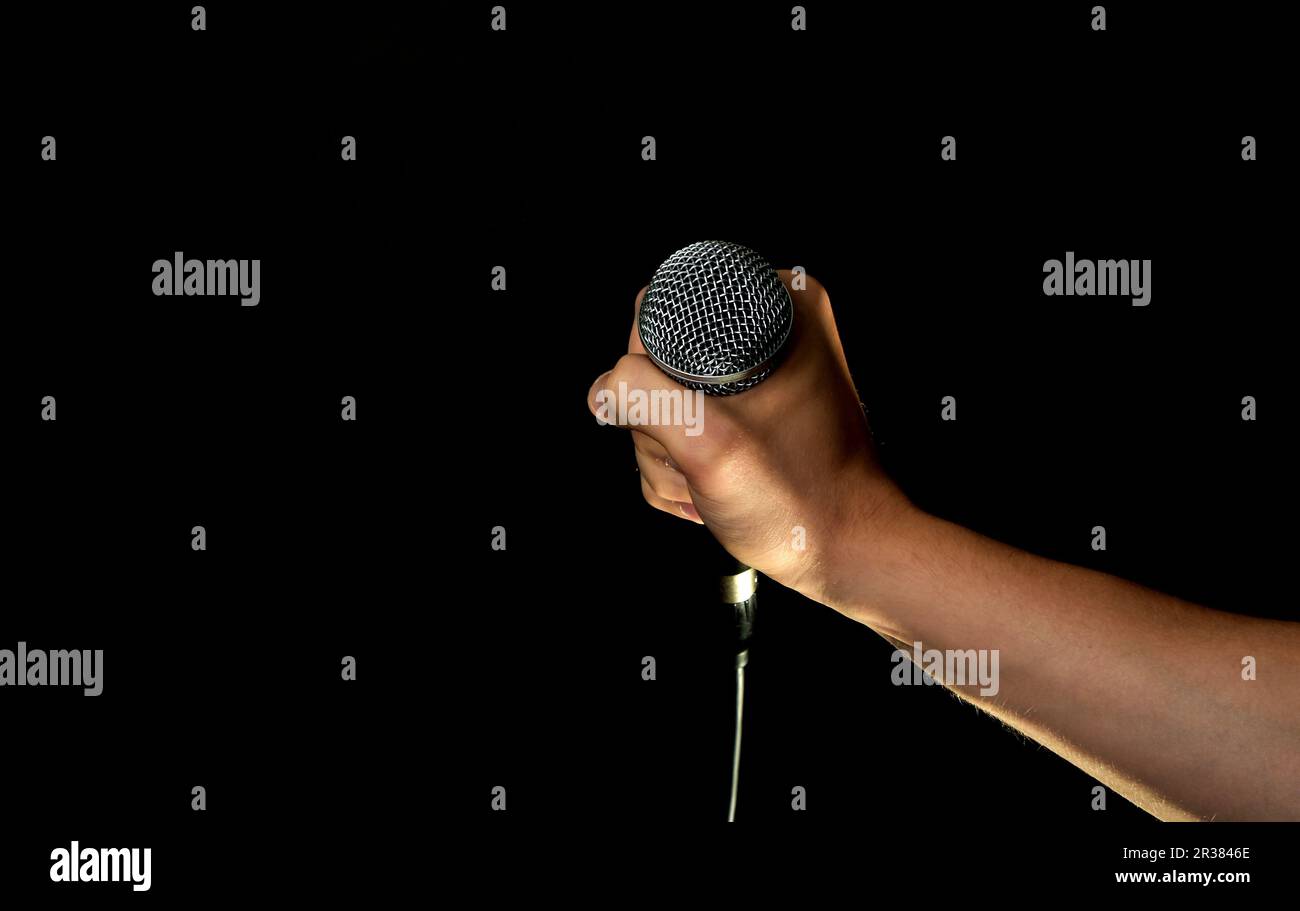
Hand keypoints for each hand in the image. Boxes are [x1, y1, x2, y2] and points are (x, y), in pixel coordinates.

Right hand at [587, 270, 910, 602]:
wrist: (843, 550)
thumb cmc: (801, 501)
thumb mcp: (712, 446)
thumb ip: (647, 402)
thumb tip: (605, 388)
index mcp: (781, 309)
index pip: (663, 308)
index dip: (646, 368)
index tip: (678, 416)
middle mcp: (776, 328)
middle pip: (657, 357)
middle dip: (659, 421)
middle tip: (698, 457)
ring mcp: (760, 372)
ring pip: (665, 396)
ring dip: (667, 449)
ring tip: (706, 478)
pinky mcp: (751, 407)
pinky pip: (684, 420)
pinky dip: (683, 459)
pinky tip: (707, 483)